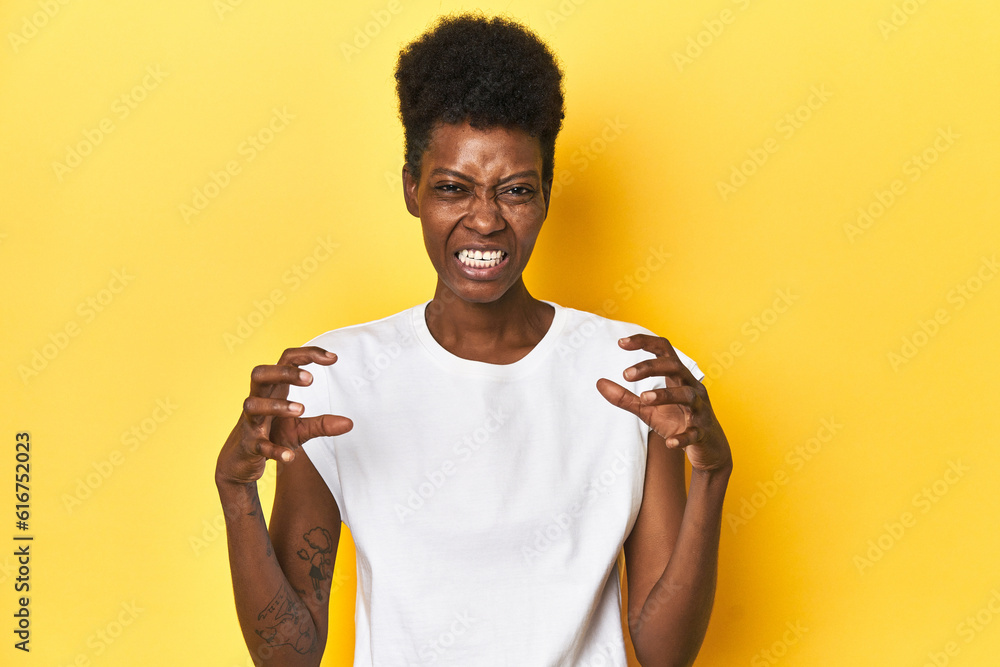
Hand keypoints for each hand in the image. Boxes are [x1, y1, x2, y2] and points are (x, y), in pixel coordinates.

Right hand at [216, 346, 353, 486]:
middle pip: (259, 374)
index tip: (334, 358)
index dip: (308, 354)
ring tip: (301, 409)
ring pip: (253, 405)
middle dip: (284, 373)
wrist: (241, 462)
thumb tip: (350, 424)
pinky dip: (273, 450)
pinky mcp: (249, 446)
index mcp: (273, 389)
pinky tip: (290, 456)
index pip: (285, 360)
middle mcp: (258, 400)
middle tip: (311, 380)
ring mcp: (250, 423)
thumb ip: (322, 424)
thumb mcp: (299, 429)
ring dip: (276, 406)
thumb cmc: (271, 434)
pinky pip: (258, 444)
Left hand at [596, 334, 731, 471]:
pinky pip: (695, 433)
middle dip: (650, 367)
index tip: (620, 343)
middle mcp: (692, 388)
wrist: (707, 449)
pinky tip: (669, 442)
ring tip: (644, 398)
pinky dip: (683, 437)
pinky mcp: (703, 433)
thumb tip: (599, 383)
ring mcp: (700, 410)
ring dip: (666, 395)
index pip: (664, 351)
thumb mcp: (647, 409)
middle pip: (675, 367)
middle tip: (626, 374)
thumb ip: (624, 397)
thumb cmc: (677, 422)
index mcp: (678, 378)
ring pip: (688, 395)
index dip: (644, 343)